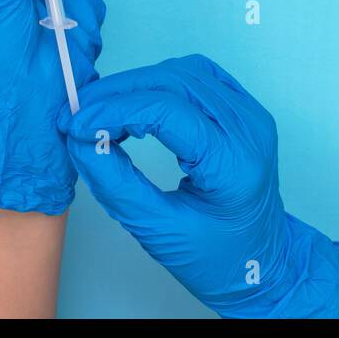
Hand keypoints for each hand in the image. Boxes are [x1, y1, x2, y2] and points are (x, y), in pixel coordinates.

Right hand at [59, 55, 338, 316]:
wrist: (265, 265)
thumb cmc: (218, 258)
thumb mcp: (158, 230)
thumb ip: (116, 184)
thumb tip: (80, 141)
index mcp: (233, 163)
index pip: (165, 110)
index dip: (112, 110)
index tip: (73, 125)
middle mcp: (248, 129)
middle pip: (173, 81)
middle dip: (117, 93)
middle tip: (77, 114)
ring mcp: (251, 115)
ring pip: (183, 71)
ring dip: (137, 85)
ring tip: (102, 113)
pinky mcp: (245, 111)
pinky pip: (198, 76)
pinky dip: (161, 83)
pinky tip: (137, 104)